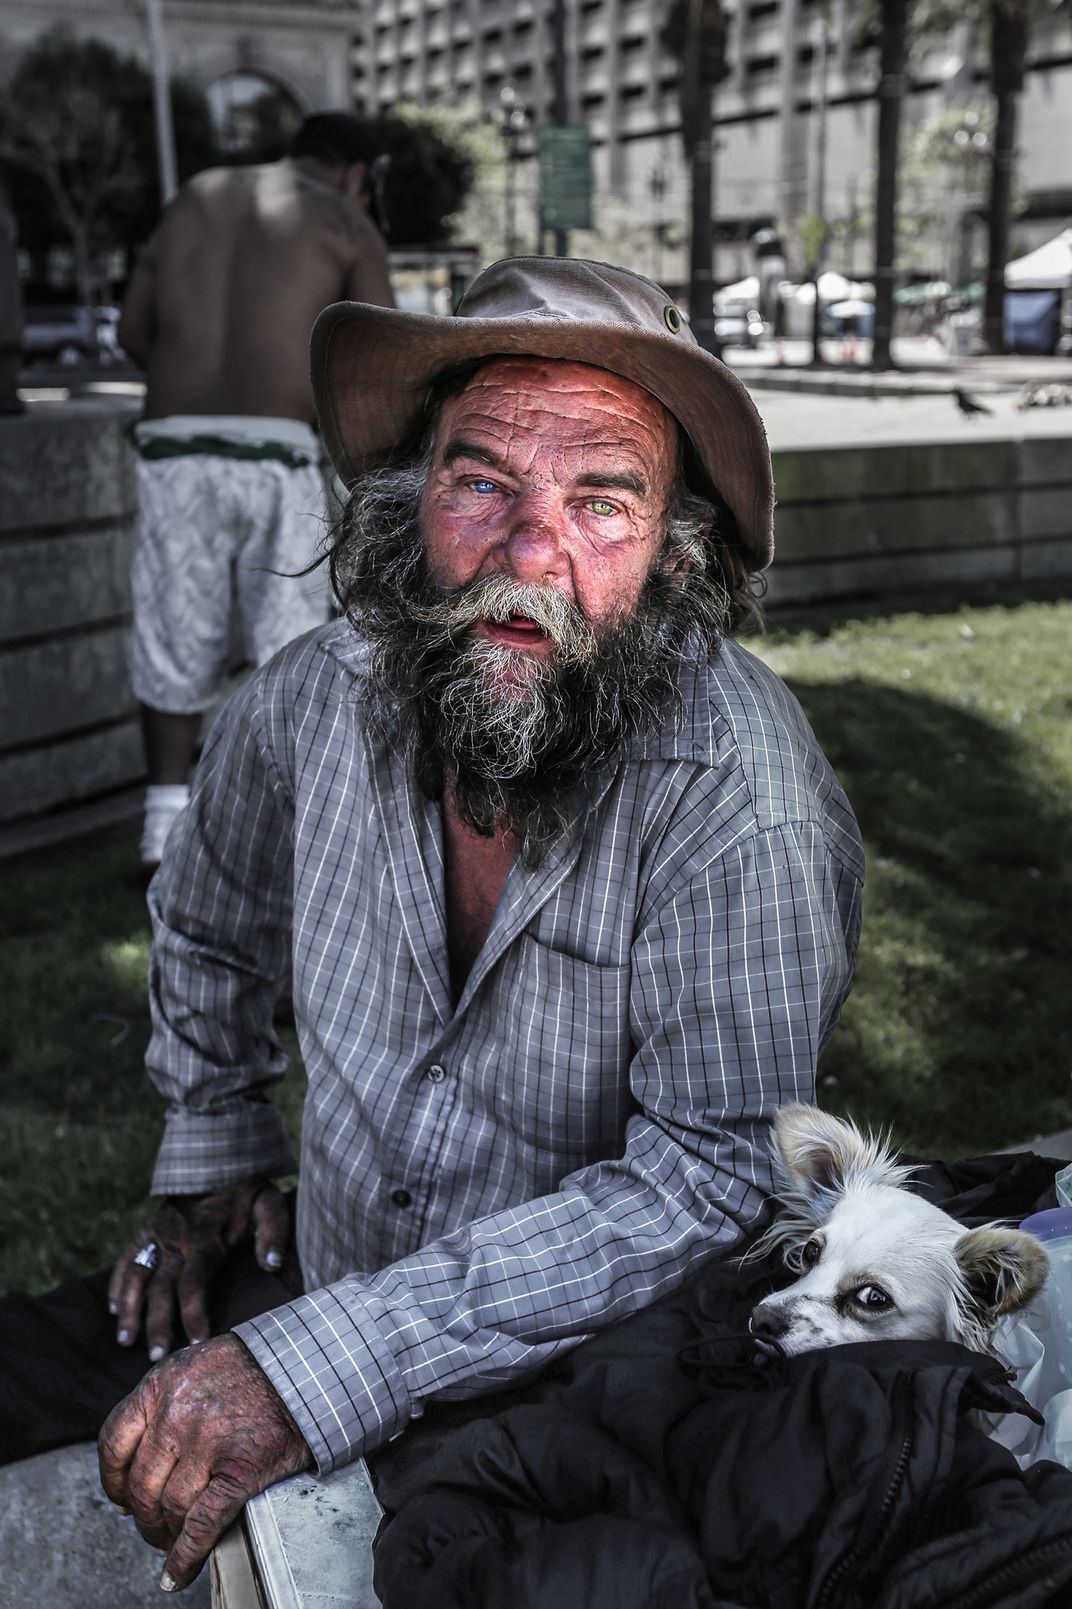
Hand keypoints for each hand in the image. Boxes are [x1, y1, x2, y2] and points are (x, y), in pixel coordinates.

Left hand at [98, 1332, 313, 1589]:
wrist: (307, 1364)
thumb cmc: (255, 1364)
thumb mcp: (196, 1363)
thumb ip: (166, 1398)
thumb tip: (141, 1452)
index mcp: (160, 1385)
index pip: (114, 1444)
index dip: (113, 1482)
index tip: (122, 1499)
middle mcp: (176, 1414)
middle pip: (140, 1485)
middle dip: (143, 1518)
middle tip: (153, 1529)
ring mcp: (208, 1443)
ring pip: (169, 1507)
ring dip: (166, 1536)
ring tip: (172, 1544)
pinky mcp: (240, 1469)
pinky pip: (202, 1525)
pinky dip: (186, 1556)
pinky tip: (178, 1573)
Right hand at [108, 1179, 289, 1359]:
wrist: (221, 1158)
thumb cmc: (250, 1189)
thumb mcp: (270, 1204)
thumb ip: (273, 1233)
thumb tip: (272, 1265)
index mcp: (204, 1239)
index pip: (193, 1284)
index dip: (193, 1314)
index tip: (197, 1342)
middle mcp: (176, 1240)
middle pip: (161, 1288)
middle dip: (157, 1324)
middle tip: (156, 1358)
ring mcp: (158, 1234)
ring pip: (136, 1276)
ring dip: (129, 1308)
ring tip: (125, 1340)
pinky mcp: (149, 1228)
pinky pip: (127, 1257)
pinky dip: (118, 1281)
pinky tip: (113, 1307)